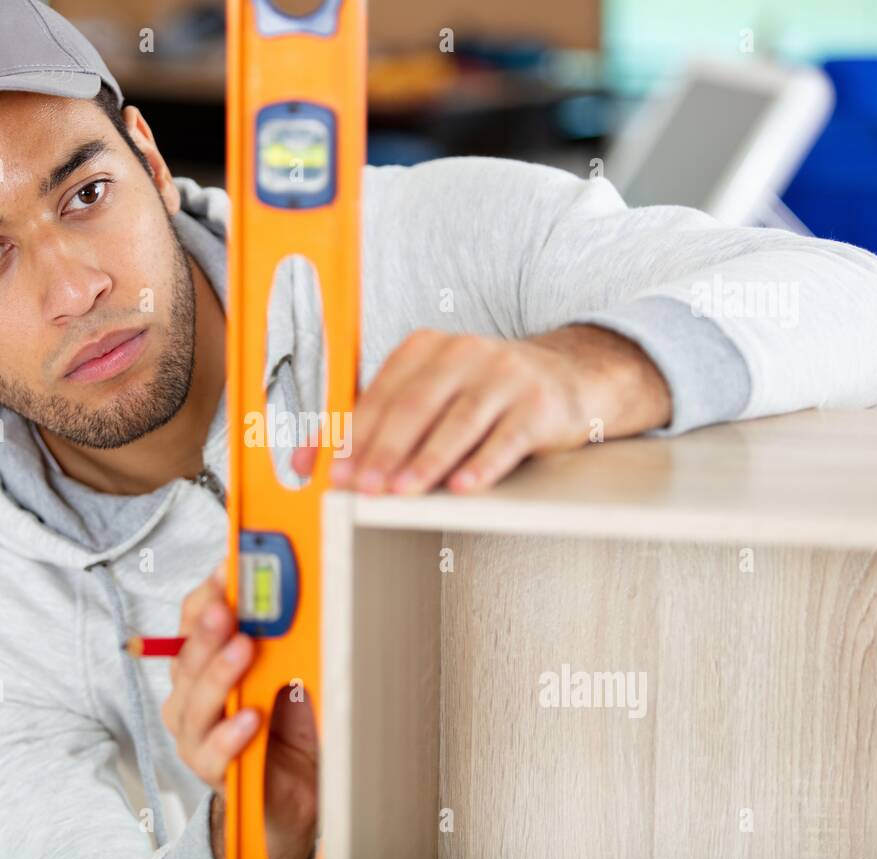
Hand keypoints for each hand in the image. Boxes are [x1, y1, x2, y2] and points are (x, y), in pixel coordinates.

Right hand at [162, 560, 317, 858]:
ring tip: (243, 651)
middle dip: (207, 631)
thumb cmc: (286, 719)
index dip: (206, 594)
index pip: (190, 621)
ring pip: (194, 704)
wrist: (297, 782)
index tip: (228, 569)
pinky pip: (212, 754)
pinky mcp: (213, 773)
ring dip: (219, 674)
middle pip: (187, 659)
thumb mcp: (285, 667)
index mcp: (201, 663)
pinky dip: (230, 734)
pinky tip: (251, 716)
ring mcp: (196, 736)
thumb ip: (277, 635)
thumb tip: (287, 588)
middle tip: (229, 611)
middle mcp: (189, 697)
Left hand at [293, 324, 671, 494]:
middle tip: (360, 487)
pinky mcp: (540, 404)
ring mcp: (506, 376)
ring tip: (400, 492)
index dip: (351, 434)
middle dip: (383, 451)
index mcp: (427, 348)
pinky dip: (483, 465)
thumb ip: (375, 423)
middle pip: (415, 406)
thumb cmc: (483, 394)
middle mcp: (464, 353)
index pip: (380, 394)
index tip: (329, 471)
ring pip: (458, 422)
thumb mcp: (430, 395)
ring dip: (426, 461)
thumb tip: (309, 460)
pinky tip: (463, 488)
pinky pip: (508, 439)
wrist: (567, 378)